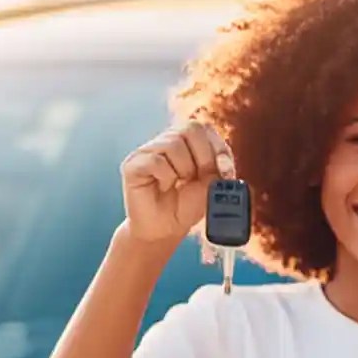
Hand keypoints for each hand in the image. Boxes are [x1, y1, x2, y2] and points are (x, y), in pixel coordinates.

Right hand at [120, 121, 234, 242]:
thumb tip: (223, 162)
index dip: (217, 146)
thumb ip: (219, 168)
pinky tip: (163, 187)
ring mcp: (146, 151)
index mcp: (185, 141)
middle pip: (190, 128)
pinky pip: (156, 161)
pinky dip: (166, 177)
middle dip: (203, 157)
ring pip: (173, 144)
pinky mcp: (133, 164)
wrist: (164, 230)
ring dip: (184, 170)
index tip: (225, 169)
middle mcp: (165, 141)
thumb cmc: (185, 205)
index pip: (202, 127)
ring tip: (176, 185)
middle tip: (198, 178)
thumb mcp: (210, 185)